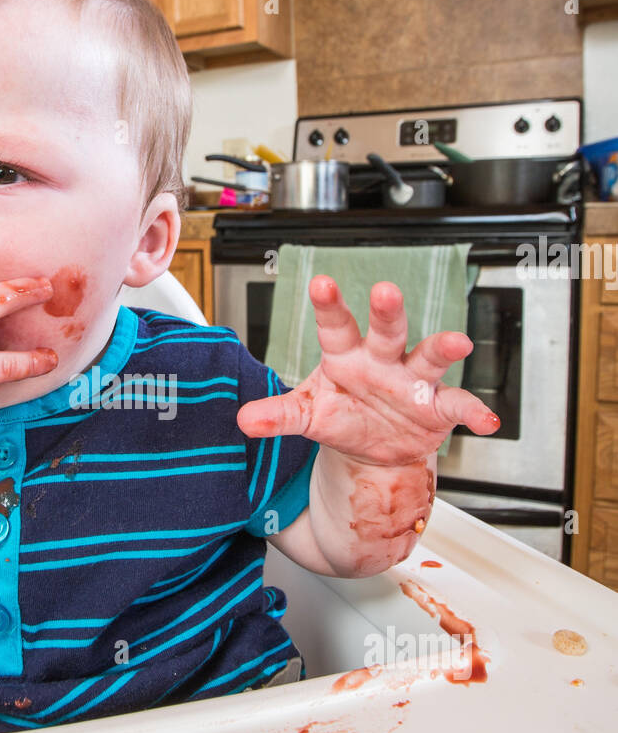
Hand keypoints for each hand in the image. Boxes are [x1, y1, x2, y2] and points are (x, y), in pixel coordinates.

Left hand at [237, 276, 499, 464]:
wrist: (373, 448)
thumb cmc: (341, 415)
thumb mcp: (307, 415)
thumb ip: (279, 415)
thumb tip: (244, 419)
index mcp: (346, 355)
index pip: (335, 326)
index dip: (330, 306)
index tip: (322, 284)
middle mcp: (383, 359)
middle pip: (386, 329)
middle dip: (386, 311)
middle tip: (384, 291)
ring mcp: (413, 381)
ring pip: (428, 357)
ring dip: (443, 348)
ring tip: (457, 343)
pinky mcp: (438, 407)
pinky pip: (459, 405)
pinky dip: (475, 411)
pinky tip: (487, 418)